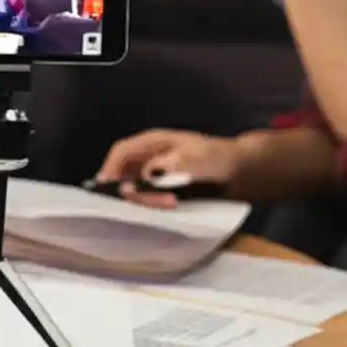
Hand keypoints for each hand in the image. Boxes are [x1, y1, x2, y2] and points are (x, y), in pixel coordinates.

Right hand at [96, 130, 242, 208]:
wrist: (237, 169)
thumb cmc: (219, 157)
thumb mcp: (201, 156)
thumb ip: (176, 162)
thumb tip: (150, 172)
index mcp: (152, 141)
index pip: (121, 152)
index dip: (111, 169)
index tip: (108, 189)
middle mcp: (147, 155)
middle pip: (124, 172)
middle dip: (133, 190)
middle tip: (155, 202)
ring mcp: (152, 171)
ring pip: (134, 186)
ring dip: (146, 198)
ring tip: (172, 203)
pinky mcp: (159, 186)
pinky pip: (146, 195)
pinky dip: (152, 203)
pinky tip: (169, 206)